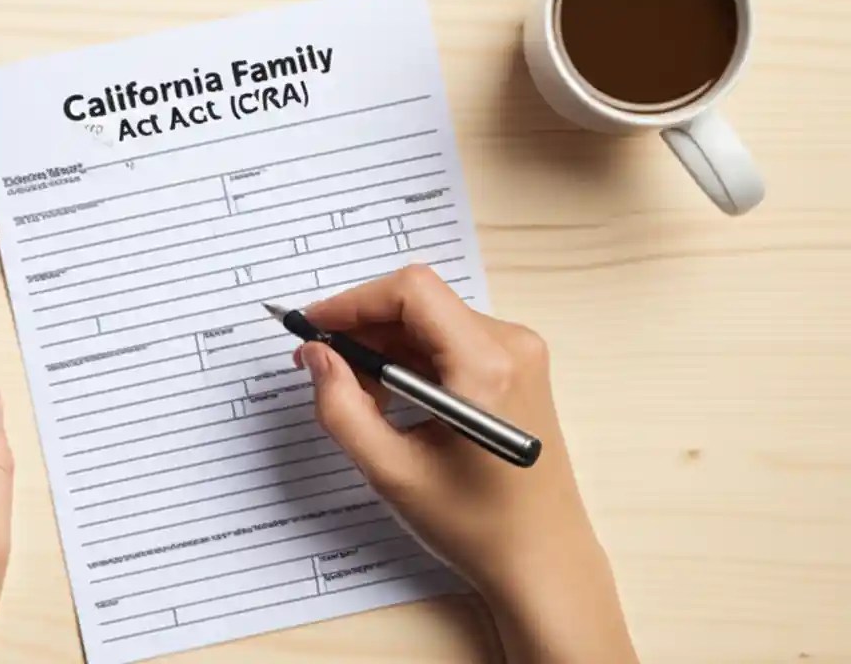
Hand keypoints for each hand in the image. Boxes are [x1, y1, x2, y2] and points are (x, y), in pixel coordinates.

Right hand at [297, 265, 635, 663]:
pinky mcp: (517, 370)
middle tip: (319, 365)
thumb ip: (342, 408)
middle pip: (420, 303)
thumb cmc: (476, 526)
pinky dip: (410, 359)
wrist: (543, 562)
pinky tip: (388, 399)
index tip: (312, 329)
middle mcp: (511, 345)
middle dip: (362, 327)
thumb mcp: (392, 471)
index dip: (353, 302)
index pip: (411, 292)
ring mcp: (519, 355)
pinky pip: (450, 342)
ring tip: (354, 393)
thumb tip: (314, 356)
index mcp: (487, 365)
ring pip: (431, 321)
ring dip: (384, 345)